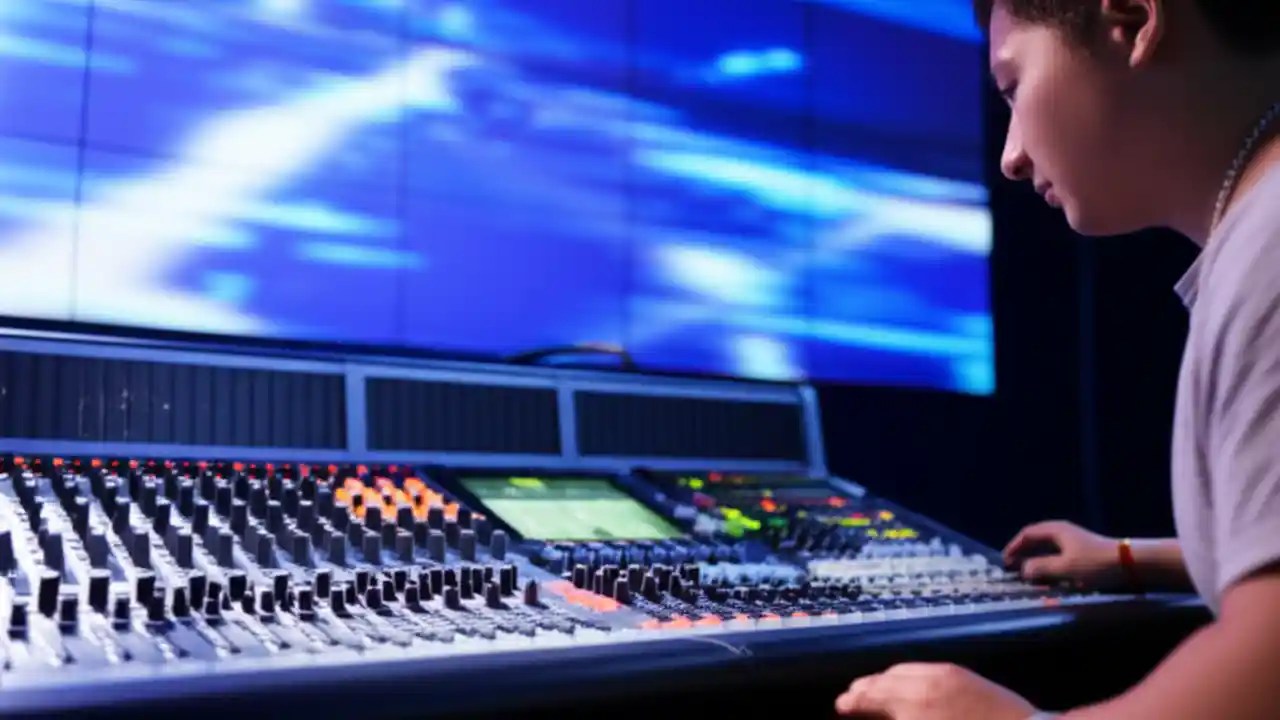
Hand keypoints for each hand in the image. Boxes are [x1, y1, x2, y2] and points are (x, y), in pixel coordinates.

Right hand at [834, 663, 1036, 718]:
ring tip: (870, 689)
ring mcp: (941, 675)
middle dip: (860, 691)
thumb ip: (898, 717)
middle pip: (880, 683)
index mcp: (912, 708)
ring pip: (898, 671)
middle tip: (847, 700)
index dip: (850, 704)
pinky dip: (902, 674)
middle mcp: (921, 687)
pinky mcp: (958, 673)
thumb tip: (880, 713)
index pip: (869, 700)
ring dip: (880, 680)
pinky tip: (902, 682)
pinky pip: (919, 667)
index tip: (839, 709)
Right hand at [1003, 519, 1123, 589]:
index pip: (1028, 534)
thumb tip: (1023, 570)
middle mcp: (1063, 531)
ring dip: (1037, 559)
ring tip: (1030, 573)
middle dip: (1024, 552)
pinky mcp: (1084, 551)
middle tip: (1014, 567)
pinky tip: (1051, 576)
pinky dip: (1049, 563)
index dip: (1014, 546)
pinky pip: (1059, 555)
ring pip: (1048, 548)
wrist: (1130, 563)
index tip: (1005, 560)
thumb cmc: (1095, 563)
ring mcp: (1074, 540)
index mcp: (1056, 530)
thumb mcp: (1065, 568)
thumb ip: (1041, 568)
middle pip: (1037, 539)